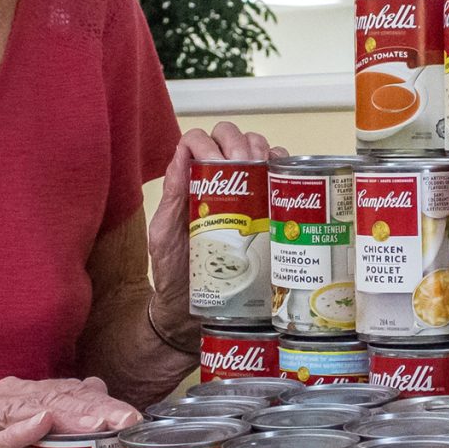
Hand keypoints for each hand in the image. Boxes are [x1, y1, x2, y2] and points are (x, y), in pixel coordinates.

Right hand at [0, 376, 138, 447]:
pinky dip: (15, 434)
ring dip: (64, 415)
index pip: (64, 395)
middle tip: (125, 418)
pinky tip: (40, 426)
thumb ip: (63, 445)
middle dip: (92, 407)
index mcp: (15, 405)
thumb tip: (104, 422)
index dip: (100, 403)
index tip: (133, 416)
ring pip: (25, 413)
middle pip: (50, 398)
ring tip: (97, 420)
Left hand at [146, 121, 274, 338]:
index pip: (201, 140)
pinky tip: (280, 185)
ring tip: (261, 176)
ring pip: (260, 150)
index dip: (210, 142)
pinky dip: (284, 171)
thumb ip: (172, 196)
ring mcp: (245, 193)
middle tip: (243, 169)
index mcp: (191, 182)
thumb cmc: (175, 272)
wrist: (194, 309)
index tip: (216, 164)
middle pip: (234, 138)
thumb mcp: (164, 234)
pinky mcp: (266, 210)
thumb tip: (181, 154)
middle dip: (241, 144)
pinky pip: (280, 177)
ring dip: (264, 153)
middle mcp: (219, 182)